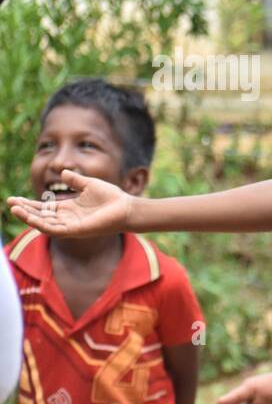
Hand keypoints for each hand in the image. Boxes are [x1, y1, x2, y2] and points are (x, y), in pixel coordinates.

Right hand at [6, 169, 132, 236]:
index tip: (14, 199)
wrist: (127, 207)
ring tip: (15, 209)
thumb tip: (63, 172)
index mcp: (69, 208)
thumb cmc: (111, 197)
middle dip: (25, 210)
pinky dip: (42, 224)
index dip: (29, 204)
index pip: (43, 208)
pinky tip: (31, 217)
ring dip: (29, 217)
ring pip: (44, 224)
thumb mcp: (89, 184)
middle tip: (10, 203)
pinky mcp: (77, 231)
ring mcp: (71, 226)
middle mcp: (68, 218)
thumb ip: (75, 180)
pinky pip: (55, 229)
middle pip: (41, 216)